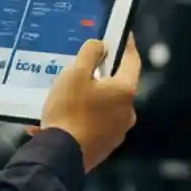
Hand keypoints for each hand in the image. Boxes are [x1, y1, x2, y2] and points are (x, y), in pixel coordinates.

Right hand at [37, 35, 140, 172]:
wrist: (60, 156)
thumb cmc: (69, 110)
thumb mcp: (75, 73)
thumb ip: (90, 53)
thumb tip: (100, 46)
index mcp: (124, 91)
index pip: (132, 61)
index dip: (127, 45)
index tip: (124, 34)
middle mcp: (127, 112)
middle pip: (115, 86)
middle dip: (99, 75)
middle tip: (82, 67)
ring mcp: (117, 132)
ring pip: (103, 106)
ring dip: (86, 99)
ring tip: (63, 97)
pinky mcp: (104, 147)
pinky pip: (93, 124)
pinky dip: (79, 118)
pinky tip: (58, 118)